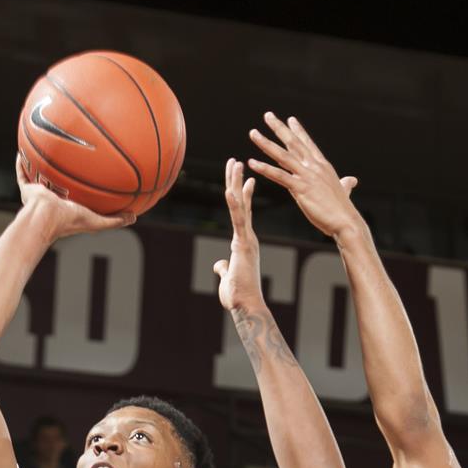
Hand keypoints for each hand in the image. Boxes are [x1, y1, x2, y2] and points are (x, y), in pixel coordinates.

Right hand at [15, 155, 136, 240]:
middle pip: (58, 181)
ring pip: (40, 175)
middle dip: (63, 171)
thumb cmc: (69, 221)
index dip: (83, 185)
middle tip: (70, 155)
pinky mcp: (27, 188)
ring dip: (42, 163)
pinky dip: (21, 163)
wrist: (45, 218)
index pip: (77, 194)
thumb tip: (135, 216)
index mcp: (68, 206)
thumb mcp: (97, 220)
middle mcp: (53, 198)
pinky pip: (22, 172)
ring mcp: (39, 193)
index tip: (91, 173)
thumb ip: (115, 220)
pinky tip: (23, 148)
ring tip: (46, 146)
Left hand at [212, 159, 263, 314]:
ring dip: (236, 184)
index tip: (245, 178)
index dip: (242, 194)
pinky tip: (230, 189)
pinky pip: (238, 221)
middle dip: (237, 181)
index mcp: (244, 242)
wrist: (248, 306)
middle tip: (236, 161)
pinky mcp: (243, 245)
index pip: (243, 213)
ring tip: (235, 163)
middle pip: (241, 203)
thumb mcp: (227, 276)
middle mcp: (247, 237)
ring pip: (240, 206)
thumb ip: (224, 267)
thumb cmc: (238, 295)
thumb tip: (219, 265)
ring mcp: (246, 239)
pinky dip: (233, 205)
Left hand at [247, 113, 360, 242]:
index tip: (289, 119)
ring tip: (253, 133)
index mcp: (322, 166)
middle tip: (267, 115)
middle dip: (279, 128)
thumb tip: (351, 180)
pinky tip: (252, 163)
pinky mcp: (300, 189)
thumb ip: (346, 184)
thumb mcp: (344, 191)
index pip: (308, 144)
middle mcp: (314, 166)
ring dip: (266, 143)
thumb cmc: (343, 210)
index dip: (298, 131)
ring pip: (282, 155)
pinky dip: (264, 168)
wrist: (345, 221)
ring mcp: (306, 176)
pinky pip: (278, 176)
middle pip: (293, 143)